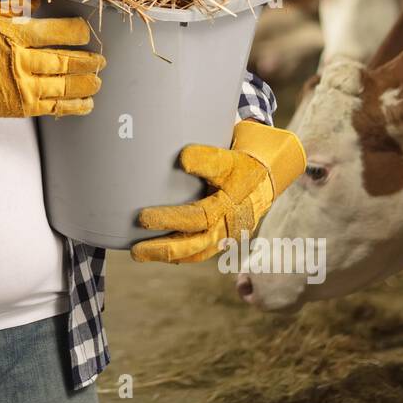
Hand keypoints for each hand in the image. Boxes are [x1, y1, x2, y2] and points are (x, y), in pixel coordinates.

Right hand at [0, 0, 105, 129]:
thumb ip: (16, 3)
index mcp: (17, 35)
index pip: (58, 32)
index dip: (77, 32)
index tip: (85, 32)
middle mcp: (22, 61)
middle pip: (66, 61)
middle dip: (88, 61)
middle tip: (101, 60)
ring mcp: (23, 86)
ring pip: (64, 86)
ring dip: (86, 84)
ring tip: (97, 81)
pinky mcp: (22, 105)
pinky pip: (54, 107)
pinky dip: (74, 106)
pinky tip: (86, 102)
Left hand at [130, 119, 305, 263]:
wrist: (265, 179)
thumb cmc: (238, 159)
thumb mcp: (228, 146)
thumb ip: (207, 153)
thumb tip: (181, 158)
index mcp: (239, 176)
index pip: (221, 167)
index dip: (203, 162)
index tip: (182, 158)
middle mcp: (236, 205)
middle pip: (204, 217)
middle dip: (171, 220)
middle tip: (142, 219)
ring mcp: (230, 228)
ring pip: (200, 245)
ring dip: (168, 249)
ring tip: (137, 252)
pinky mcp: (222, 240)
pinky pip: (199, 252)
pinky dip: (177, 255)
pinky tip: (154, 255)